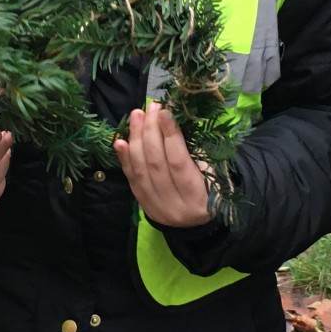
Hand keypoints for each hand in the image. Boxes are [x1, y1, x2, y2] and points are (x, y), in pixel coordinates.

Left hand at [114, 106, 213, 227]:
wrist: (197, 223)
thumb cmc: (210, 189)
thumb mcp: (210, 172)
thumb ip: (191, 151)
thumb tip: (168, 120)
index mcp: (198, 197)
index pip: (179, 162)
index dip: (170, 136)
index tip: (164, 112)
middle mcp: (175, 206)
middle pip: (157, 164)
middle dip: (151, 132)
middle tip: (150, 108)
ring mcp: (157, 208)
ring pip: (141, 170)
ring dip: (136, 139)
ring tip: (136, 116)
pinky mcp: (143, 206)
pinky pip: (132, 179)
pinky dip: (125, 159)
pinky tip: (120, 141)